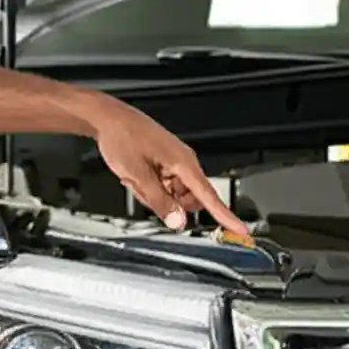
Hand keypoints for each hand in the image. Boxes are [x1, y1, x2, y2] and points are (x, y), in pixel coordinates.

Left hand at [90, 97, 248, 237]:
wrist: (108, 118)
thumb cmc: (121, 136)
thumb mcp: (137, 174)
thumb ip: (159, 200)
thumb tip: (177, 221)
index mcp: (183, 162)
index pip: (209, 196)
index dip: (225, 215)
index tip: (240, 230)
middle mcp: (183, 161)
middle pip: (189, 198)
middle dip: (169, 202)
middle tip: (143, 189)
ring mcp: (173, 162)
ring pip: (174, 193)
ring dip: (155, 193)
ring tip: (134, 178)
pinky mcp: (164, 162)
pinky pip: (164, 184)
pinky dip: (150, 185)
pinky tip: (134, 175)